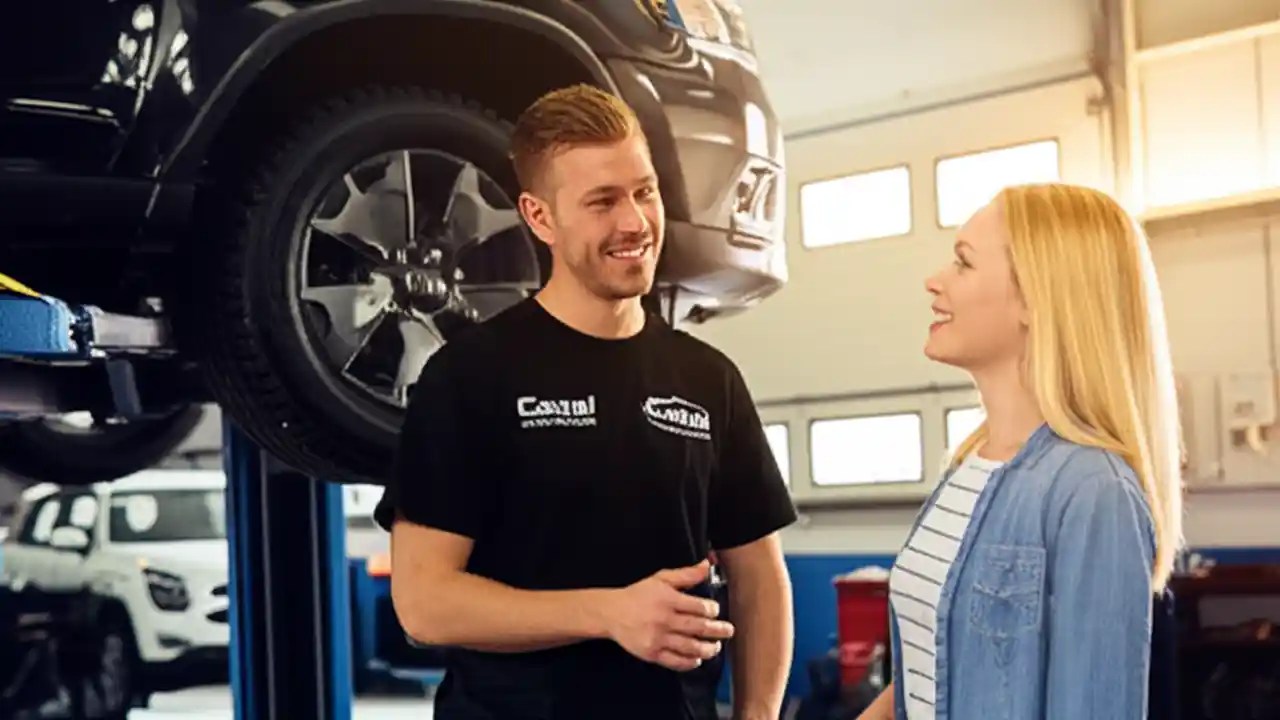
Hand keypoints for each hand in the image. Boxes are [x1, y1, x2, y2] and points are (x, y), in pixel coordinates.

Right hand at [603, 559, 735, 671]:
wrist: (612, 613)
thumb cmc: (638, 594)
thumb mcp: (661, 578)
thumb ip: (686, 574)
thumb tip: (706, 565)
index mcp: (668, 600)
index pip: (698, 607)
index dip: (712, 609)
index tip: (716, 610)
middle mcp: (664, 620)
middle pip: (698, 627)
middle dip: (717, 630)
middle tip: (729, 631)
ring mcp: (658, 638)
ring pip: (690, 647)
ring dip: (708, 648)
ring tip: (717, 647)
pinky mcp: (652, 653)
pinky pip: (675, 661)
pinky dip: (690, 662)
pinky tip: (698, 659)